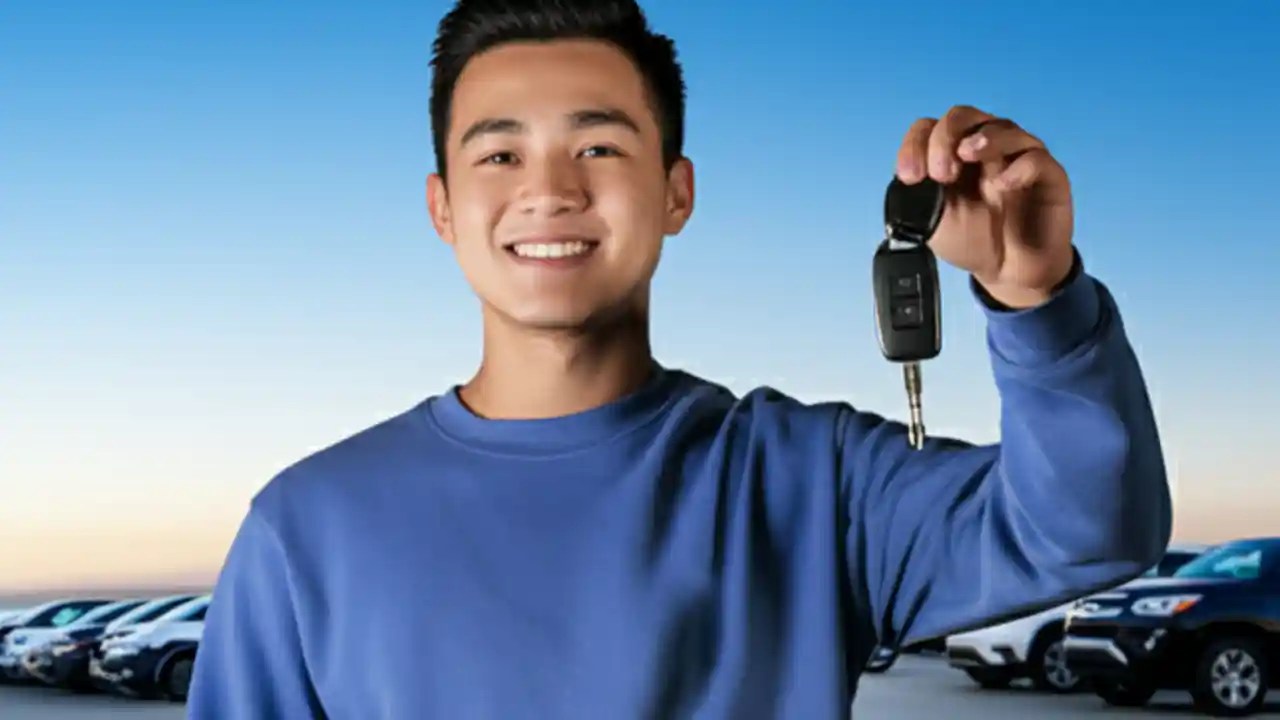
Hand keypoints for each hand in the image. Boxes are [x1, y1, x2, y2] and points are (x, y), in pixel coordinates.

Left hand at [896, 105, 1075, 307]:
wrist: (1009, 272)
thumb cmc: (974, 241)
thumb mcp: (932, 224)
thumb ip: (919, 198)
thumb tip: (911, 180)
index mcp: (952, 156)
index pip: (931, 129)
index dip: (916, 144)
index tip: (910, 176)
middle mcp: (985, 149)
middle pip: (963, 117)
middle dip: (945, 137)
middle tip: (940, 173)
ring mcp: (1017, 157)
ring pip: (1002, 127)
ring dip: (982, 138)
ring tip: (966, 155)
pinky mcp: (1048, 175)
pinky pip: (1036, 158)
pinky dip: (1018, 166)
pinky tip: (1002, 184)